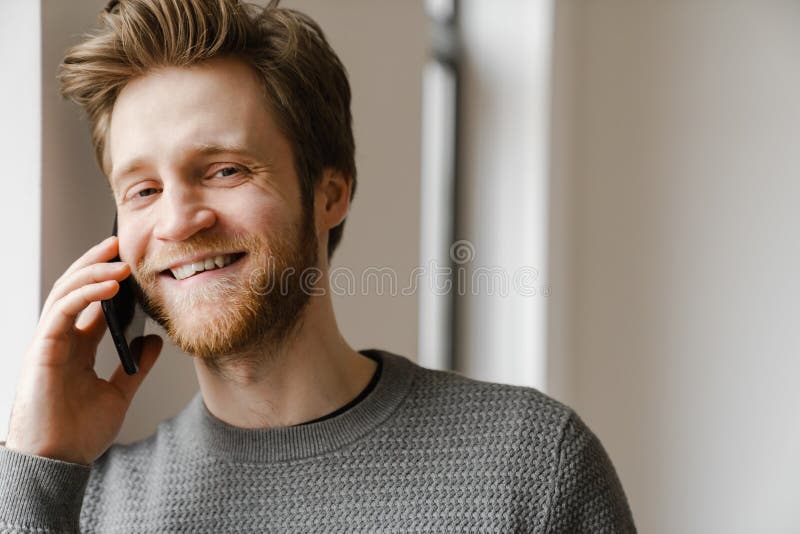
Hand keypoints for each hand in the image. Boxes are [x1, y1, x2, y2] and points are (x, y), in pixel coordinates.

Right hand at [4, 236, 161, 465]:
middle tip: (119, 245)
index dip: (108, 281)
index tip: (130, 264)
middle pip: (75, 290)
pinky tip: (109, 286)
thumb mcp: (118, 393)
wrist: (59, 462)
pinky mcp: (41, 350)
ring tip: (118, 259)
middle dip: (95, 264)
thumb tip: (152, 341)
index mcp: (76, 349)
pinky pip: (60, 312)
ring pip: (65, 293)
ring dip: (92, 272)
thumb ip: (134, 366)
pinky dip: (84, 295)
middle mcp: (60, 341)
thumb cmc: (79, 433)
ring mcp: (48, 344)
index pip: (90, 304)